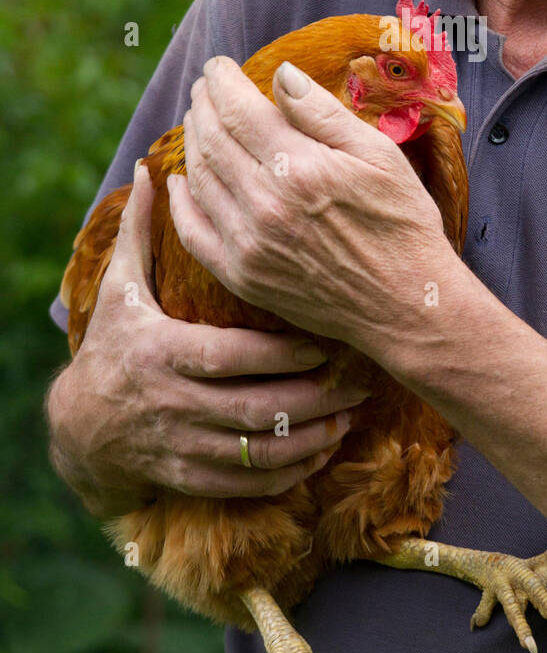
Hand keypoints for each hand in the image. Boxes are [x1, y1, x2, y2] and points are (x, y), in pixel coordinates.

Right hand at [47, 164, 367, 516]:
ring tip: (351, 416)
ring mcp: (181, 445)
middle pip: (252, 407)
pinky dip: (289, 472)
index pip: (228, 355)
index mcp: (162, 352)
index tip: (321, 344)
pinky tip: (322, 451)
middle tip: (358, 381)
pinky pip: (247, 483)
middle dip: (311, 399)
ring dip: (310, 439)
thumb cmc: (115, 342)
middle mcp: (172, 402)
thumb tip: (150, 169)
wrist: (82, 425)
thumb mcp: (122, 288)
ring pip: (256, 451)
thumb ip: (142, 231)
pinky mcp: (190, 476)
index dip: (278, 354)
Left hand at [168, 56, 450, 347]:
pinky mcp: (243, 276)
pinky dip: (181, 202)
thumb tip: (281, 73)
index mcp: (299, 167)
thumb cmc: (403, 224)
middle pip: (211, 138)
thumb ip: (322, 113)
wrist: (406, 306)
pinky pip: (193, 232)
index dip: (220, 80)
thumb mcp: (378, 155)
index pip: (237, 109)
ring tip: (199, 121)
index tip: (219, 66)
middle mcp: (265, 204)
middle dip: (202, 104)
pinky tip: (182, 182)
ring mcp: (248, 244)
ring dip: (192, 142)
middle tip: (204, 87)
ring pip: (200, 178)